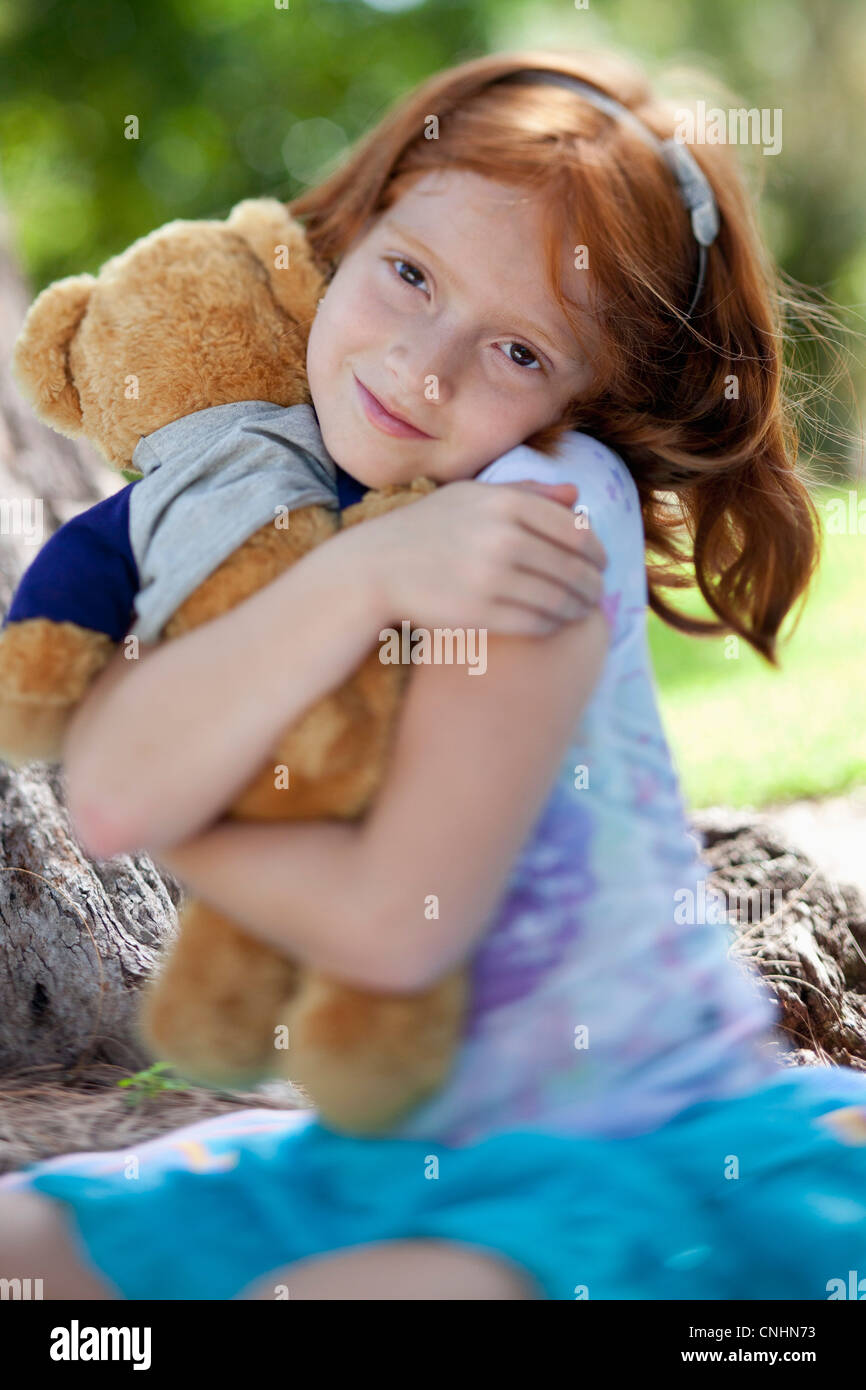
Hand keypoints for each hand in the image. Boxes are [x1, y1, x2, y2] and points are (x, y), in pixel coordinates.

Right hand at [340, 477, 607, 635]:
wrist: (375, 568)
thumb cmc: (427, 529)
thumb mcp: (471, 496)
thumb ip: (526, 492)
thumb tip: (575, 495)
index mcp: (505, 503)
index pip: (576, 531)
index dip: (597, 552)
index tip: (600, 564)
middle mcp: (502, 537)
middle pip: (573, 568)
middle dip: (593, 584)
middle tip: (597, 593)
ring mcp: (490, 577)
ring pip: (559, 598)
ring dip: (578, 608)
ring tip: (582, 610)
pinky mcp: (479, 612)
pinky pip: (535, 622)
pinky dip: (553, 624)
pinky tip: (554, 623)